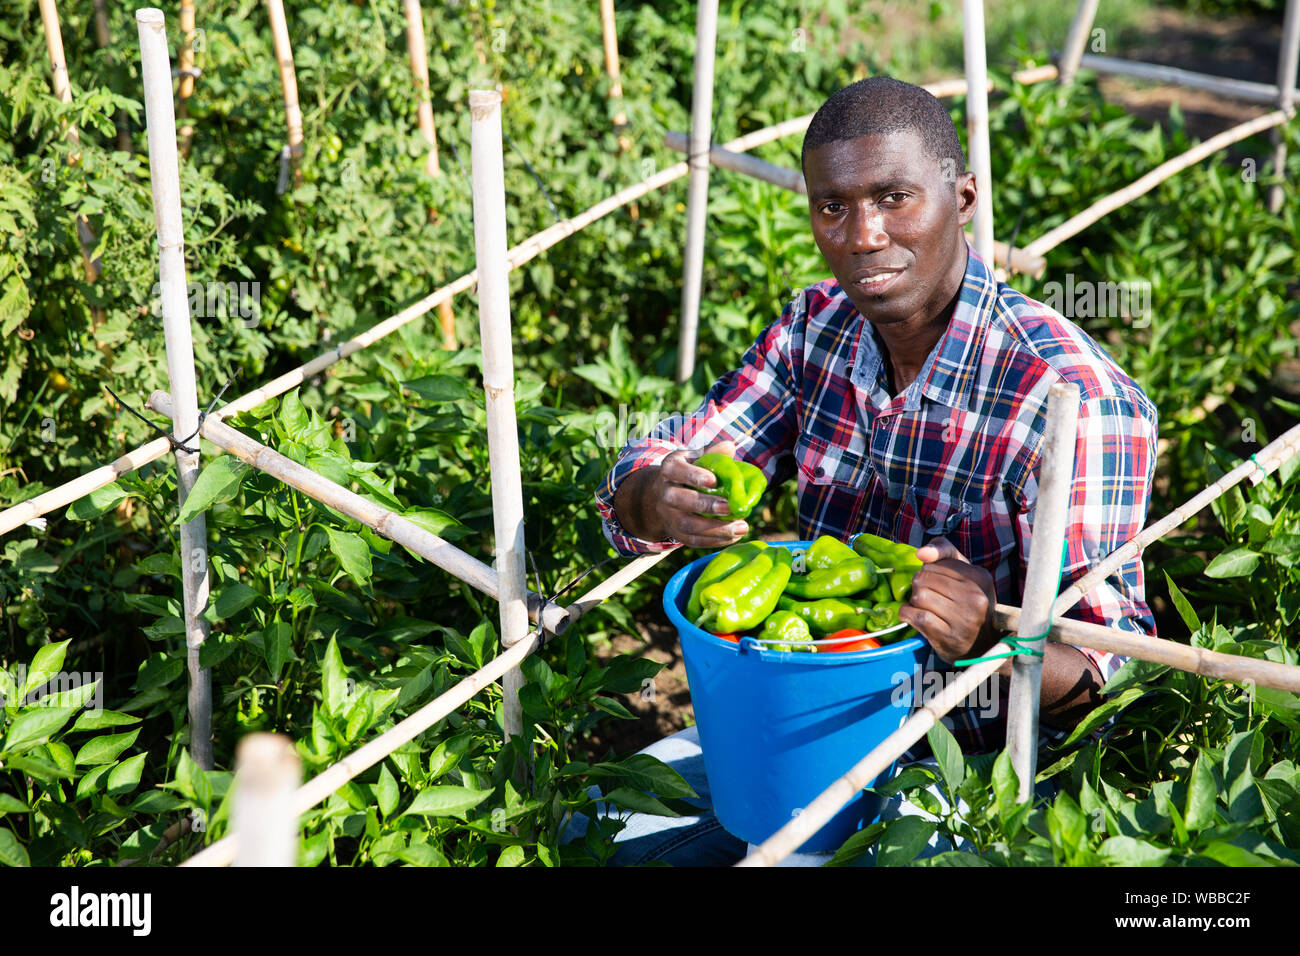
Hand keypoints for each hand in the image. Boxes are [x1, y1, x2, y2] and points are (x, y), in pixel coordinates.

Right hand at [612, 441, 752, 547]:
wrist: (666, 492)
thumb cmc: (689, 471)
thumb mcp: (697, 457)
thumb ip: (713, 453)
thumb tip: (729, 447)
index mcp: (670, 469)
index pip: (677, 471)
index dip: (693, 476)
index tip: (714, 480)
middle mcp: (664, 492)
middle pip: (679, 501)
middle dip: (706, 505)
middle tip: (731, 507)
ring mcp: (667, 514)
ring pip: (686, 525)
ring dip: (715, 529)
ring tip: (741, 527)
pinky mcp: (674, 532)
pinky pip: (692, 540)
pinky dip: (714, 541)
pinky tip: (734, 536)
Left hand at [897, 536, 997, 663]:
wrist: (981, 644)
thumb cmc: (968, 603)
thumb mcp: (964, 573)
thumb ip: (943, 550)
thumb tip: (921, 553)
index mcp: (979, 577)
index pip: (934, 563)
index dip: (928, 572)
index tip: (937, 584)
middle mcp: (975, 597)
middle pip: (923, 578)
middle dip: (919, 586)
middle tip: (929, 597)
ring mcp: (963, 619)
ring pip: (918, 596)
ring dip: (914, 601)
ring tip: (925, 607)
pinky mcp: (948, 636)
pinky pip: (915, 615)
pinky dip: (908, 614)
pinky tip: (915, 617)